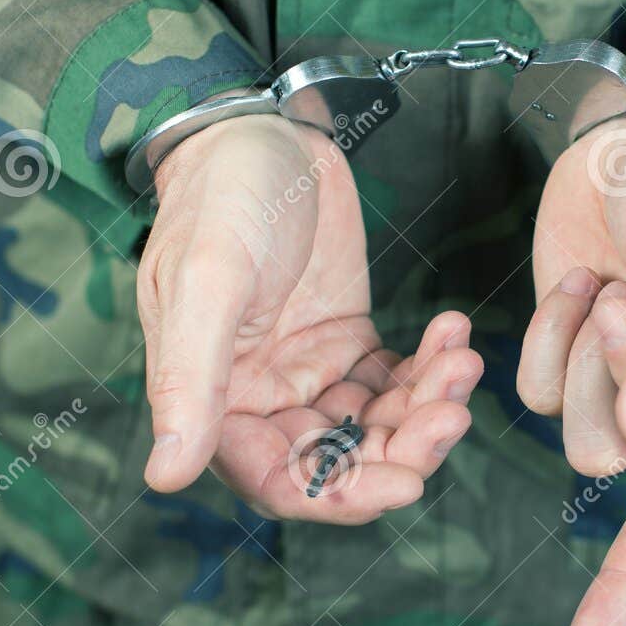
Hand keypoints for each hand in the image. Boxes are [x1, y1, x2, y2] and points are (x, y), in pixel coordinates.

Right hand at [137, 112, 480, 522]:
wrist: (261, 129)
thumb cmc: (219, 197)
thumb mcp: (207, 283)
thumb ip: (190, 382)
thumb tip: (165, 476)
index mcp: (216, 400)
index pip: (279, 482)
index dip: (342, 496)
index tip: (408, 483)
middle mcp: (262, 397)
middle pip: (342, 462)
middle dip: (403, 448)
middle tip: (452, 413)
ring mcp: (308, 369)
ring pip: (378, 424)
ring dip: (427, 404)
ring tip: (460, 360)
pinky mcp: (346, 339)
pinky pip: (396, 378)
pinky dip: (430, 365)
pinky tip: (452, 331)